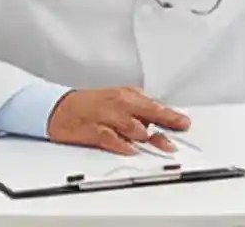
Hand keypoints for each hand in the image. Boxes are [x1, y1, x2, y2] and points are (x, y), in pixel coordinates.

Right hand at [47, 86, 191, 155]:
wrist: (59, 108)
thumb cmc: (91, 105)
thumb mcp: (118, 101)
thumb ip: (139, 111)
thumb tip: (161, 122)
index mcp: (127, 96)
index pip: (153, 106)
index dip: (170, 115)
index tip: (184, 123)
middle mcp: (119, 104)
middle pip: (147, 112)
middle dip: (166, 121)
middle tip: (180, 128)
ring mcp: (106, 116)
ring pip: (131, 125)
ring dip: (146, 134)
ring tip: (160, 143)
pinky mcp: (92, 130)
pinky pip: (110, 137)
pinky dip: (121, 143)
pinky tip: (131, 148)